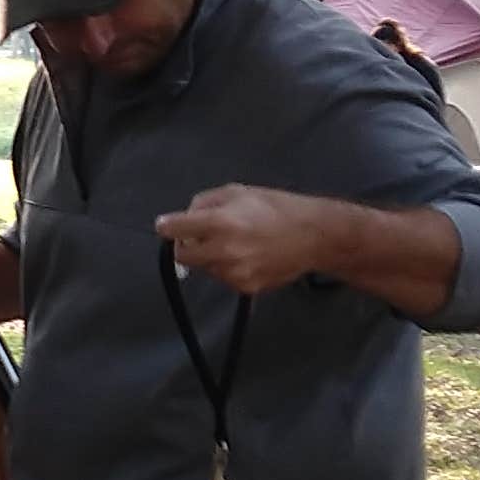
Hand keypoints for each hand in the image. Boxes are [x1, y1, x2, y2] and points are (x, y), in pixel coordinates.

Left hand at [155, 184, 334, 294]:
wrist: (314, 237)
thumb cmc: (276, 207)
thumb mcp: (238, 191)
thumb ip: (205, 202)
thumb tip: (184, 216)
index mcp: (221, 223)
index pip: (175, 229)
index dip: (167, 226)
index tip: (165, 226)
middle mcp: (224, 251)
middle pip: (182, 256)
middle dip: (186, 245)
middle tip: (198, 236)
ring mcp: (234, 273)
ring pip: (204, 267)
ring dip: (209, 255)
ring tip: (235, 242)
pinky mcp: (245, 287)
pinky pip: (223, 277)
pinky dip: (227, 267)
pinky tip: (248, 255)